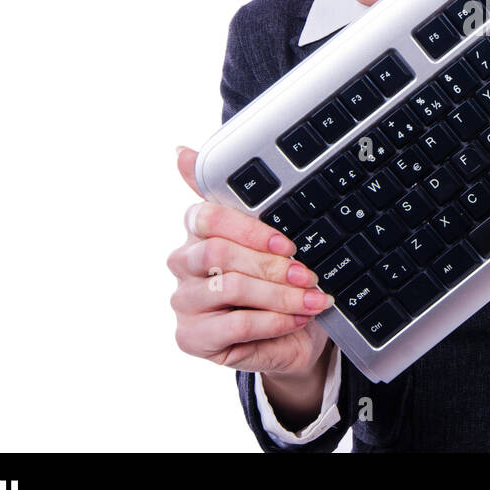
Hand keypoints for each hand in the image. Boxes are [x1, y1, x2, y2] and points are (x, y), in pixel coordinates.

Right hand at [169, 146, 334, 378]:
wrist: (293, 330)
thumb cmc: (276, 278)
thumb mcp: (266, 234)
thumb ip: (231, 194)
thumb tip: (179, 152)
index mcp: (196, 230)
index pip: (206, 216)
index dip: (249, 229)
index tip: (286, 243)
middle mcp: (183, 263)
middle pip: (219, 253)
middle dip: (272, 265)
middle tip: (307, 274)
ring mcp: (185, 302)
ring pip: (230, 288)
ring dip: (280, 294)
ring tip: (311, 298)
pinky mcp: (192, 338)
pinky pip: (236, 325)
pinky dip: (274, 320)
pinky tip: (296, 318)